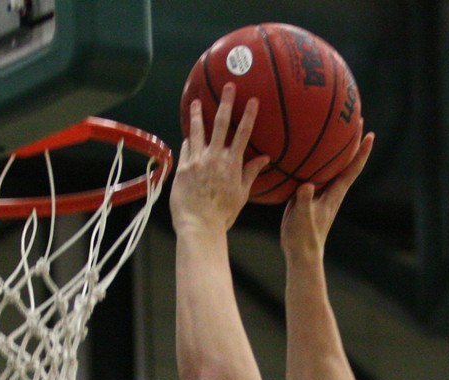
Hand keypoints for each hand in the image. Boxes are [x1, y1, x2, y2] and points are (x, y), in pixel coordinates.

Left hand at [170, 84, 270, 236]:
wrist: (199, 224)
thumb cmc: (223, 213)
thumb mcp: (242, 194)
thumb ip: (251, 172)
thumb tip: (265, 158)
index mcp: (232, 163)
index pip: (243, 133)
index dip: (248, 115)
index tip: (252, 100)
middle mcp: (214, 157)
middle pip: (220, 123)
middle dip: (225, 103)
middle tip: (228, 86)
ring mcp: (196, 160)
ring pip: (197, 131)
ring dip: (197, 115)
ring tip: (196, 102)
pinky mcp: (182, 167)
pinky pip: (186, 148)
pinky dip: (188, 140)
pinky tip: (188, 135)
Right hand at [280, 133, 373, 261]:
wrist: (301, 253)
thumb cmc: (304, 237)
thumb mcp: (302, 217)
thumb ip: (305, 201)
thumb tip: (306, 186)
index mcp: (334, 193)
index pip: (352, 169)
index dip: (362, 152)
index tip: (370, 134)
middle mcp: (331, 191)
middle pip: (346, 162)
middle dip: (352, 142)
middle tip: (355, 120)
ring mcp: (321, 193)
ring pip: (331, 166)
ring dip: (335, 149)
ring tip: (335, 129)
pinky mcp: (309, 196)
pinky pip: (315, 173)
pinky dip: (314, 161)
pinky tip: (305, 152)